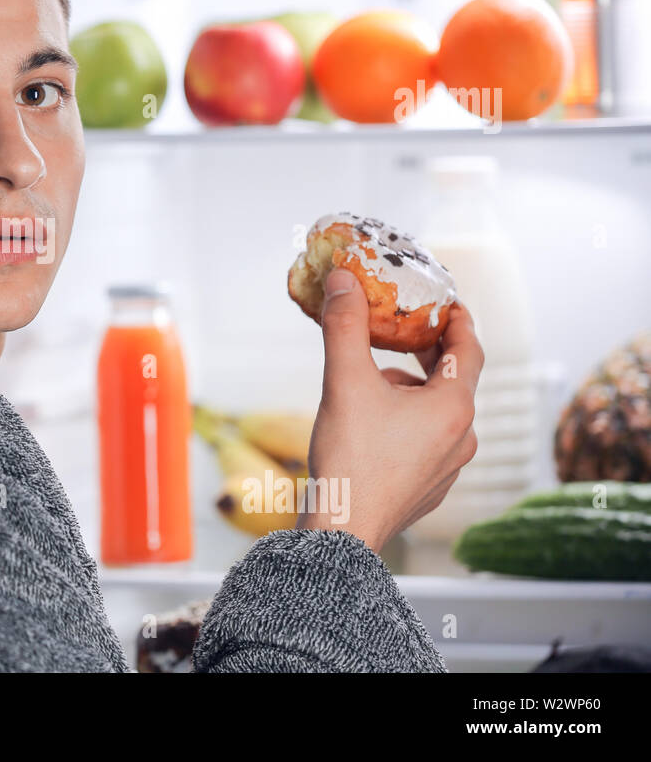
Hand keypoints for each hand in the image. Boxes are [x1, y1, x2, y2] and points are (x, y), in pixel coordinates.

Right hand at [296, 268, 483, 553]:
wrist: (343, 532)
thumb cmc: (350, 458)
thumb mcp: (344, 381)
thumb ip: (345, 326)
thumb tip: (343, 280)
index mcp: (453, 407)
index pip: (469, 349)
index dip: (458, 321)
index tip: (446, 303)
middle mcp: (462, 437)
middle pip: (451, 382)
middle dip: (424, 356)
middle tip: (401, 334)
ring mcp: (448, 468)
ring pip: (435, 414)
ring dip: (409, 393)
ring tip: (368, 387)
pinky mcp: (429, 489)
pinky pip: (425, 443)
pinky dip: (404, 425)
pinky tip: (370, 428)